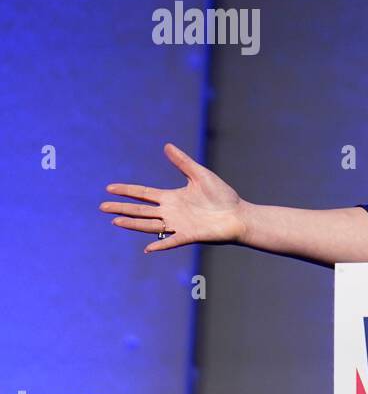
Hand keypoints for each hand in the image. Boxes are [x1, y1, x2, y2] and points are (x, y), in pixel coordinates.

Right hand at [101, 143, 248, 252]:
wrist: (239, 215)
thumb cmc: (222, 196)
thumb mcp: (200, 175)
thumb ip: (183, 162)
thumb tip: (167, 145)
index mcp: (172, 198)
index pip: (144, 194)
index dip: (127, 191)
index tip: (109, 188)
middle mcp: (171, 212)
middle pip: (141, 210)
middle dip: (122, 208)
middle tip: (102, 207)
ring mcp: (178, 225)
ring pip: (150, 225)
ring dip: (133, 224)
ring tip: (115, 221)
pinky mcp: (189, 236)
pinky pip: (172, 241)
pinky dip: (161, 245)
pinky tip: (148, 248)